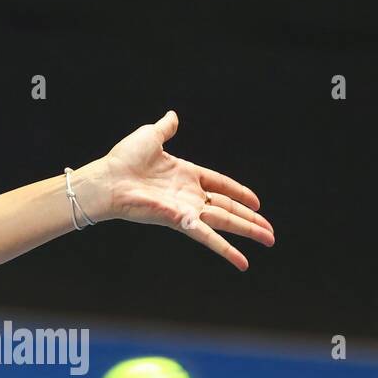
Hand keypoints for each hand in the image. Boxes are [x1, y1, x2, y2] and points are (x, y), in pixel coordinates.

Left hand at [101, 110, 274, 271]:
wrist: (107, 179)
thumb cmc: (123, 160)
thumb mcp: (150, 137)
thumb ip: (165, 129)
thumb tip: (172, 115)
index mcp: (185, 174)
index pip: (220, 184)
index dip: (239, 192)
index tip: (257, 202)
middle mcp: (188, 195)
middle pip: (227, 208)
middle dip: (250, 220)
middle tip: (270, 231)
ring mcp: (186, 209)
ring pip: (225, 222)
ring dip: (248, 231)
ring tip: (269, 240)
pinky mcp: (181, 221)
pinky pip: (208, 237)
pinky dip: (226, 249)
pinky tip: (242, 262)